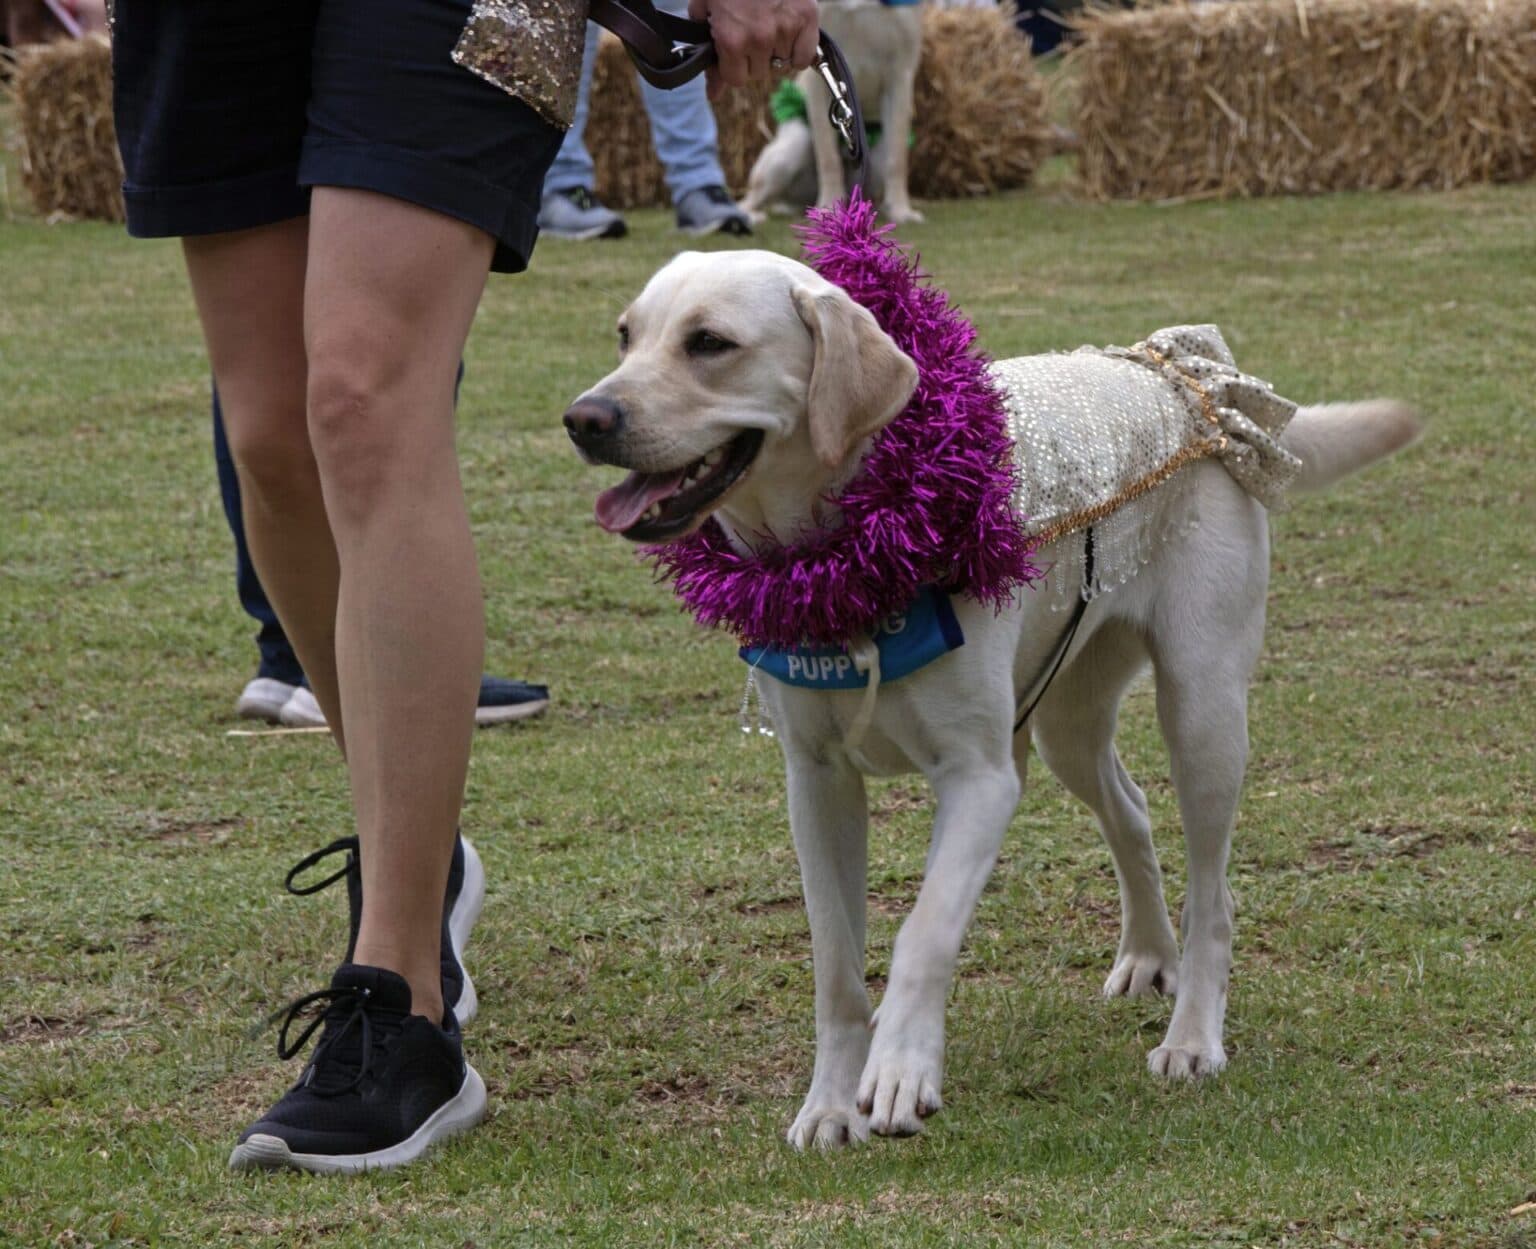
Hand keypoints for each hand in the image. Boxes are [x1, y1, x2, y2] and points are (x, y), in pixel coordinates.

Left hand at [687, 0, 818, 99]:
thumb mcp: (705, 10)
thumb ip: (707, 53)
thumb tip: (714, 94)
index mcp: (732, 39)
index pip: (736, 79)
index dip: (733, 66)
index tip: (733, 51)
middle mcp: (760, 39)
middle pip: (760, 73)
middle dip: (753, 57)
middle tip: (751, 31)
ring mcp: (785, 29)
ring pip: (782, 65)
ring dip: (775, 52)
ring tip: (769, 26)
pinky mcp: (807, 19)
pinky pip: (804, 57)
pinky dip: (798, 51)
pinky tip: (788, 35)